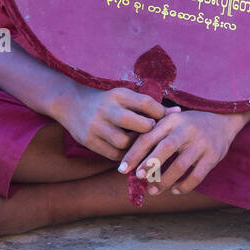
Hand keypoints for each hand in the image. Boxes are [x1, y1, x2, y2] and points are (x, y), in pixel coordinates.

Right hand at [58, 86, 172, 161]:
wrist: (70, 104)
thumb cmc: (108, 102)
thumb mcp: (125, 97)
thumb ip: (149, 105)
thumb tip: (178, 112)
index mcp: (118, 95)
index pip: (146, 103)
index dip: (161, 113)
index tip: (167, 119)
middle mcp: (107, 110)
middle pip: (138, 124)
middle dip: (150, 131)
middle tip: (154, 134)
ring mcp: (96, 126)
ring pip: (125, 143)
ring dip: (137, 146)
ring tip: (142, 145)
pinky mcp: (89, 141)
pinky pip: (113, 154)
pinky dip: (125, 155)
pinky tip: (130, 152)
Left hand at [118, 106, 249, 196]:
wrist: (223, 119)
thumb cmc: (189, 124)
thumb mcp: (172, 121)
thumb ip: (154, 134)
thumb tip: (130, 159)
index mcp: (172, 120)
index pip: (149, 137)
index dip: (134, 154)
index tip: (122, 169)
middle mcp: (187, 130)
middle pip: (165, 148)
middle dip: (150, 164)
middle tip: (139, 178)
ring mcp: (201, 143)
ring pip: (181, 165)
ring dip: (165, 180)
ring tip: (154, 190)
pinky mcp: (213, 155)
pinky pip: (197, 175)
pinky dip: (184, 186)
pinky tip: (175, 190)